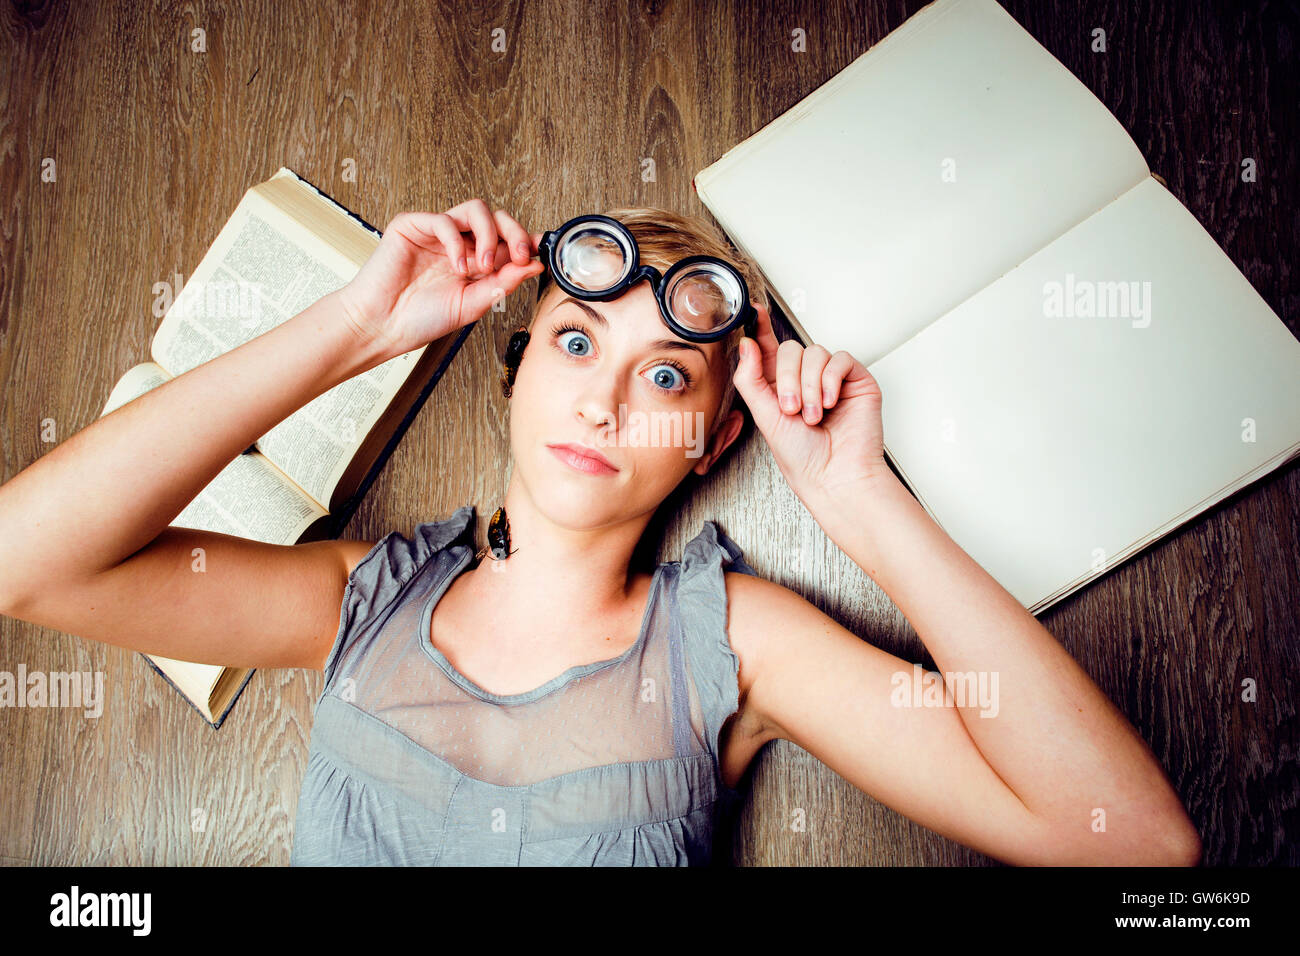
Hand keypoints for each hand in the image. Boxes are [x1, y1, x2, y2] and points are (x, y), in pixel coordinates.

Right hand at [336, 199, 545, 356]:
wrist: (382, 326)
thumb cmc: (420, 319)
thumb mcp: (473, 304)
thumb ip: (502, 283)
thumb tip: (533, 265)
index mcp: (475, 262)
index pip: (507, 240)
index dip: (526, 240)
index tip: (541, 250)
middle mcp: (460, 244)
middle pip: (497, 218)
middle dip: (514, 233)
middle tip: (517, 255)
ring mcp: (438, 234)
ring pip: (476, 209)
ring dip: (488, 235)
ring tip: (482, 265)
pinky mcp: (413, 225)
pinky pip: (445, 220)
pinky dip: (456, 242)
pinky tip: (457, 267)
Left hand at [731, 302, 887, 506]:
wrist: (835, 476)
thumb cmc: (803, 458)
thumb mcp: (764, 416)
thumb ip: (751, 378)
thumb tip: (746, 344)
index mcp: (779, 387)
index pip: (769, 348)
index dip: (760, 328)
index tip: (752, 312)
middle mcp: (804, 380)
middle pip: (791, 349)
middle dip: (788, 379)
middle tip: (791, 409)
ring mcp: (830, 379)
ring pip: (815, 353)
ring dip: (810, 385)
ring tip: (813, 415)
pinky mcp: (855, 380)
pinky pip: (840, 359)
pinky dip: (830, 380)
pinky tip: (830, 402)